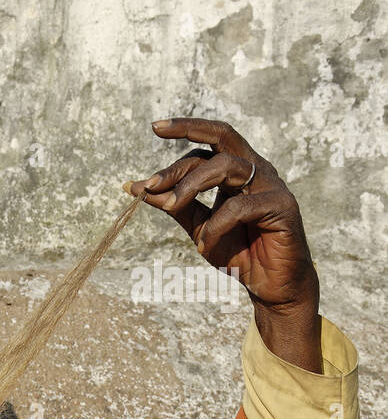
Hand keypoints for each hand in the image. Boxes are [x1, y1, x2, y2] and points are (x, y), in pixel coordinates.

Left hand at [126, 118, 321, 370]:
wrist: (269, 283)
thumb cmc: (237, 251)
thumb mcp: (198, 226)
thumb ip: (173, 205)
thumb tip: (135, 187)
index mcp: (237, 170)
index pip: (203, 149)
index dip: (171, 159)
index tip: (141, 177)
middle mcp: (256, 169)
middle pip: (222, 136)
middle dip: (187, 135)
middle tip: (152, 175)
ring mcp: (272, 185)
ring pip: (227, 165)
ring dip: (191, 185)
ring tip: (172, 207)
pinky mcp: (282, 206)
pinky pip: (240, 206)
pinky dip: (216, 224)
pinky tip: (205, 243)